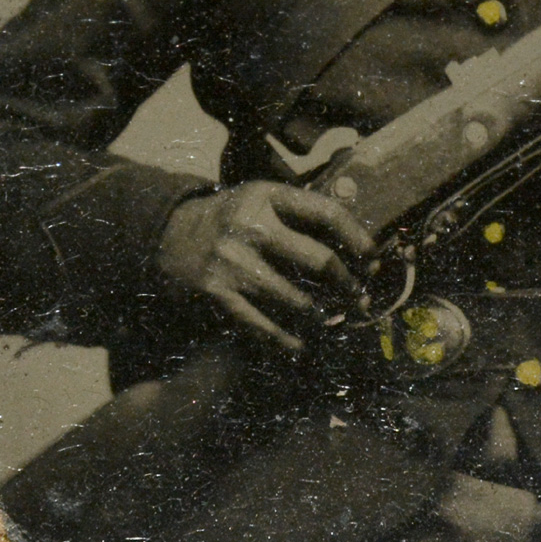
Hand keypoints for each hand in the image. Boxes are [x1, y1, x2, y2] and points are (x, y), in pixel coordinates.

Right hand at [157, 181, 372, 352]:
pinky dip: (286, 341)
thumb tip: (356, 238)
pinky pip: (263, 326)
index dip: (358, 238)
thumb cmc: (229, 218)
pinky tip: (301, 345)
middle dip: (347, 284)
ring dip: (323, 316)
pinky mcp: (217, 294)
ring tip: (335, 320)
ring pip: (297, 300)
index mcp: (267, 196)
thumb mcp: (261, 199)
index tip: (374, 258)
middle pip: (319, 261)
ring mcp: (233, 262)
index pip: (327, 214)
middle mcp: (251, 226)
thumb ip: (300, 212)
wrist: (166, 235)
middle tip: (358, 298)